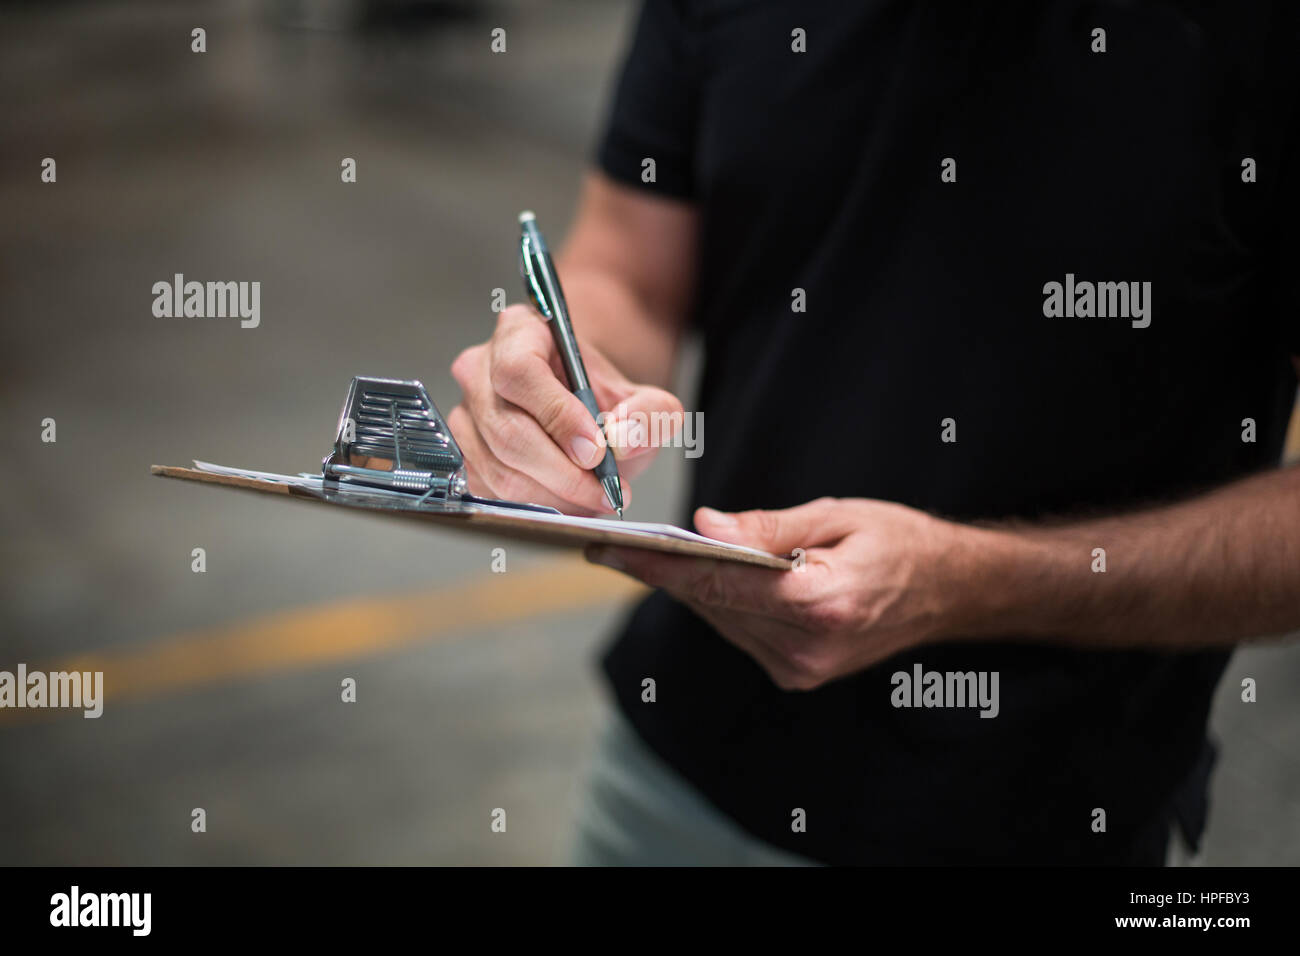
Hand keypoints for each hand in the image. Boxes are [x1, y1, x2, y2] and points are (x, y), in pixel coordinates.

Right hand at [448, 304, 683, 514]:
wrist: (583, 411)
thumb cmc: (601, 397)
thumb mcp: (641, 398)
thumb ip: (650, 412)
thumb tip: (623, 438)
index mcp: (519, 333)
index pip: (520, 372)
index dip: (557, 416)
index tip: (595, 450)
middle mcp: (480, 370)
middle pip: (507, 430)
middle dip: (561, 471)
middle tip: (604, 489)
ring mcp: (466, 414)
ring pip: (500, 468)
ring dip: (553, 494)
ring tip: (594, 498)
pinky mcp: (464, 455)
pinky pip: (493, 491)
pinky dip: (537, 505)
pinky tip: (570, 502)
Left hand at [585, 497, 971, 689]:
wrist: (951, 593)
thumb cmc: (900, 543)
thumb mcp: (838, 516)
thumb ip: (767, 528)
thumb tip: (704, 526)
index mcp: (820, 603)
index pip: (718, 581)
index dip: (657, 564)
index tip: (608, 549)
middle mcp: (806, 647)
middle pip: (711, 602)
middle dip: (663, 571)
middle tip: (615, 542)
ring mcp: (802, 668)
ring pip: (718, 619)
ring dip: (687, 586)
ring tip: (648, 555)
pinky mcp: (798, 674)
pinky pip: (738, 632)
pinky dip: (718, 602)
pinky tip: (704, 575)